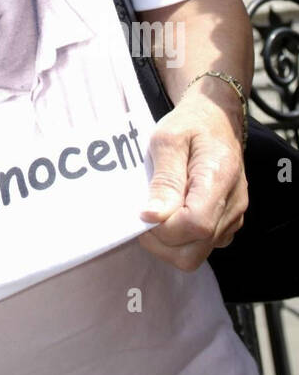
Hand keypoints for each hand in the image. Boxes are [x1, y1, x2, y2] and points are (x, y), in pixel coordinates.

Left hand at [138, 80, 246, 272]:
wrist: (216, 119)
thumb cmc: (190, 125)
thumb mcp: (168, 139)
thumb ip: (164, 179)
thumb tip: (153, 216)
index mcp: (220, 178)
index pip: (195, 225)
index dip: (163, 227)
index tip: (141, 211)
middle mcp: (233, 205)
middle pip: (194, 252)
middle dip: (161, 242)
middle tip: (142, 216)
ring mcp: (232, 218)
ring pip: (196, 255)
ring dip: (168, 243)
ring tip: (154, 213)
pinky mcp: (227, 223)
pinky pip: (202, 247)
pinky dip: (180, 240)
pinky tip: (169, 214)